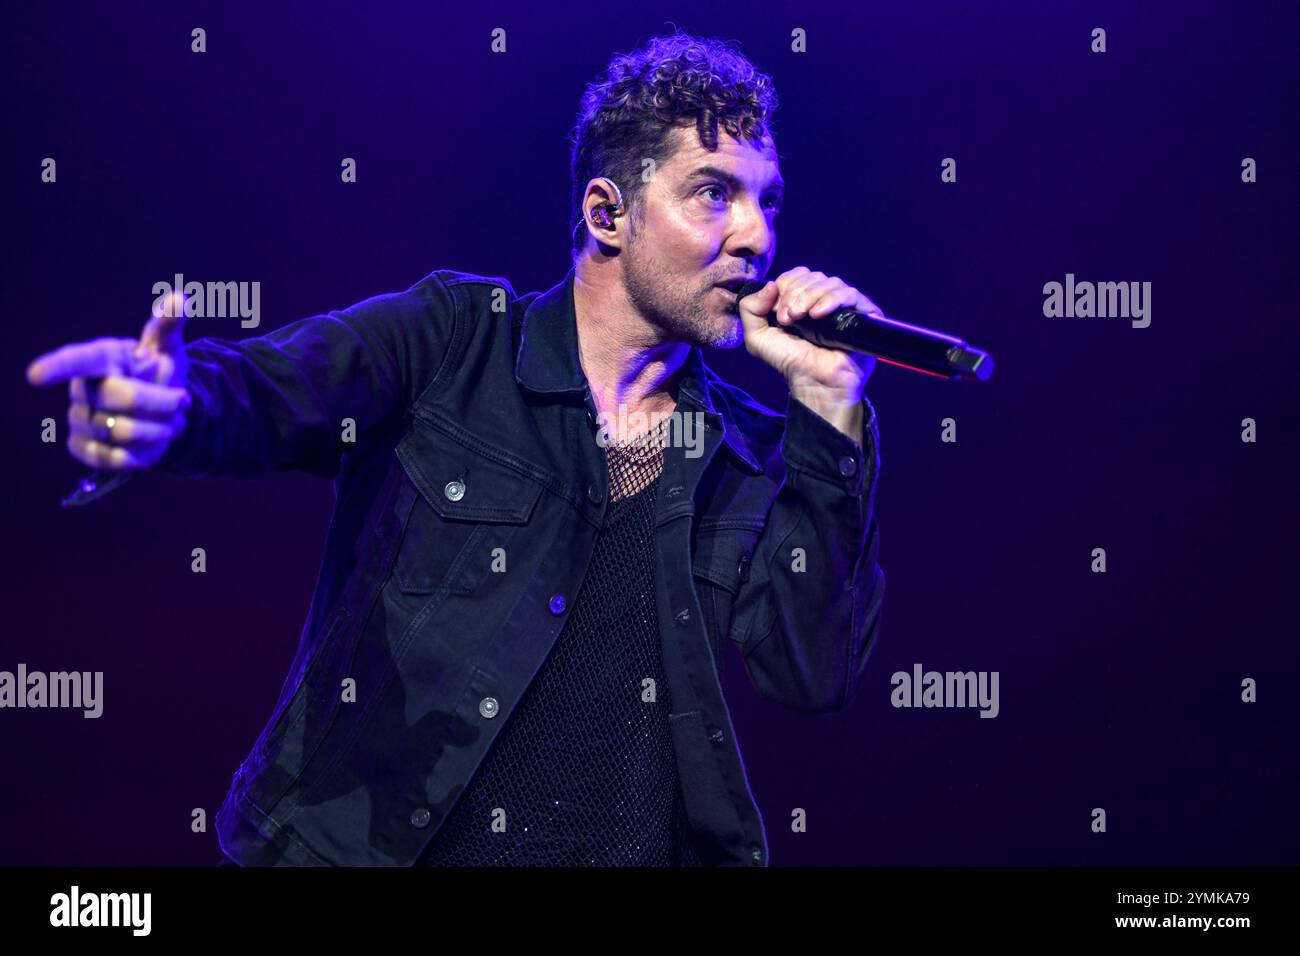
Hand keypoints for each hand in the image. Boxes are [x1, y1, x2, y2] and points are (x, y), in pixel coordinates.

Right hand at [26, 291, 193, 470]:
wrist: (162, 411)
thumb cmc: (160, 373)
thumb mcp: (168, 349)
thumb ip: (169, 326)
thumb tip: (180, 298)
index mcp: (101, 359)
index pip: (78, 361)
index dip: (58, 368)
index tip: (36, 376)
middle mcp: (83, 388)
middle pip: (123, 399)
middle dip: (163, 403)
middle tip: (182, 401)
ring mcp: (80, 419)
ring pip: (123, 432)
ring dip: (160, 430)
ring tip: (169, 422)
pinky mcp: (84, 449)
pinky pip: (113, 459)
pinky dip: (141, 455)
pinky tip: (149, 445)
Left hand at [737, 267, 879, 437]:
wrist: (814, 384)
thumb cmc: (789, 363)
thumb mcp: (757, 338)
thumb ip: (750, 309)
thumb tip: (770, 285)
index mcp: (801, 300)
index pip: (795, 276)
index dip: (785, 287)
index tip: (778, 312)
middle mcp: (823, 300)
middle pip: (811, 276)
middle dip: (795, 293)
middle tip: (788, 318)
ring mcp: (843, 306)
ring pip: (829, 282)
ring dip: (810, 296)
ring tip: (801, 318)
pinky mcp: (863, 314)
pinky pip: (849, 294)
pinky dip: (831, 300)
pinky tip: (818, 314)